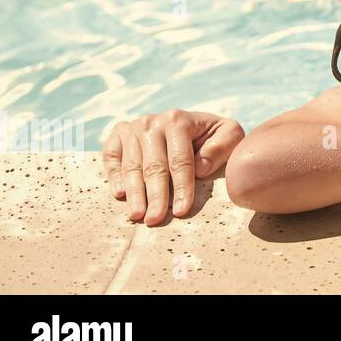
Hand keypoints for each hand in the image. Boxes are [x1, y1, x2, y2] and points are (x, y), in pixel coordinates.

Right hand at [103, 110, 244, 224]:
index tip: (181, 210)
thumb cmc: (212, 135)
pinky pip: (111, 158)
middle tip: (155, 220)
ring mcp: (132, 128)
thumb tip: (200, 167)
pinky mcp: (117, 136)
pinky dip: (114, 175)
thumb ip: (222, 145)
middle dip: (156, 196)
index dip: (181, 187)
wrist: (190, 123)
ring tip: (138, 215)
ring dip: (135, 192)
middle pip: (154, 166)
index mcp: (178, 120)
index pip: (180, 160)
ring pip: (132, 166)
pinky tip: (120, 194)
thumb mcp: (229, 133)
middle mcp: (152, 123)